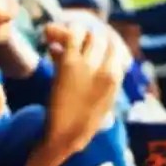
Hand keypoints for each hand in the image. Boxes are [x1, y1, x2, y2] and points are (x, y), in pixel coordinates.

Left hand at [42, 23, 124, 153]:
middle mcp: (108, 69)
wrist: (67, 134)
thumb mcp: (98, 98)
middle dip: (86, 35)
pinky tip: (48, 33)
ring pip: (88, 34)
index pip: (117, 48)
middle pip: (102, 38)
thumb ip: (95, 77)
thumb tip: (83, 59)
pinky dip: (60, 31)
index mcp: (117, 78)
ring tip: (57, 35)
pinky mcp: (70, 64)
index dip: (102, 41)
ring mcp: (89, 65)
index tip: (86, 41)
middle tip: (69, 37)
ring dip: (72, 32)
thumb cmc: (80, 119)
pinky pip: (71, 36)